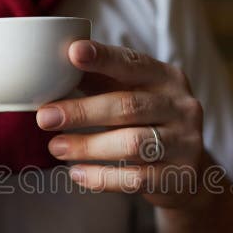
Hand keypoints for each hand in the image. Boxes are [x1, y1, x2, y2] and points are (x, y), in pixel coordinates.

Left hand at [36, 40, 204, 208]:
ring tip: (55, 147)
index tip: (73, 53)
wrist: (187, 171)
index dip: (103, 58)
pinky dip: (102, 177)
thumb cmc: (148, 123)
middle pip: (128, 106)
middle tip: (45, 117)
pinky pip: (135, 178)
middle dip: (82, 111)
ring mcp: (184, 143)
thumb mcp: (131, 94)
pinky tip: (77, 173)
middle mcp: (181, 107)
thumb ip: (99, 80)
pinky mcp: (178, 176)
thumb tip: (56, 67)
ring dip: (88, 146)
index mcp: (167, 77)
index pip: (133, 63)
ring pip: (132, 144)